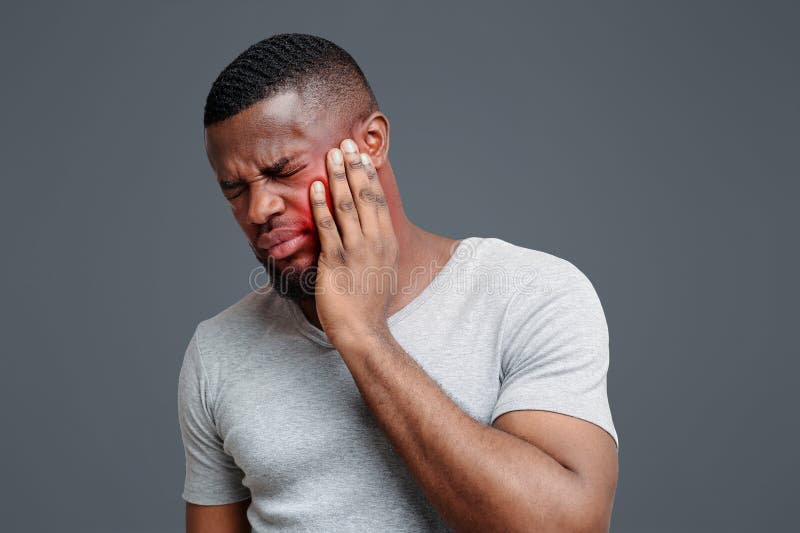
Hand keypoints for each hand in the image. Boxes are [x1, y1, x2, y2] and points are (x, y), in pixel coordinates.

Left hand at [309, 138, 398, 347]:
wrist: (364, 330)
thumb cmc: (369, 303)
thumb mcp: (382, 269)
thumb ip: (376, 246)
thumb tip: (369, 229)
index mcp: (387, 242)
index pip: (378, 200)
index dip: (369, 175)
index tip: (362, 155)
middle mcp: (375, 241)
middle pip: (365, 196)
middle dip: (355, 167)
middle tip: (346, 143)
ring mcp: (356, 250)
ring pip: (347, 205)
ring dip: (339, 177)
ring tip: (332, 155)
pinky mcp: (336, 261)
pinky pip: (328, 227)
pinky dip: (321, 205)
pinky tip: (316, 186)